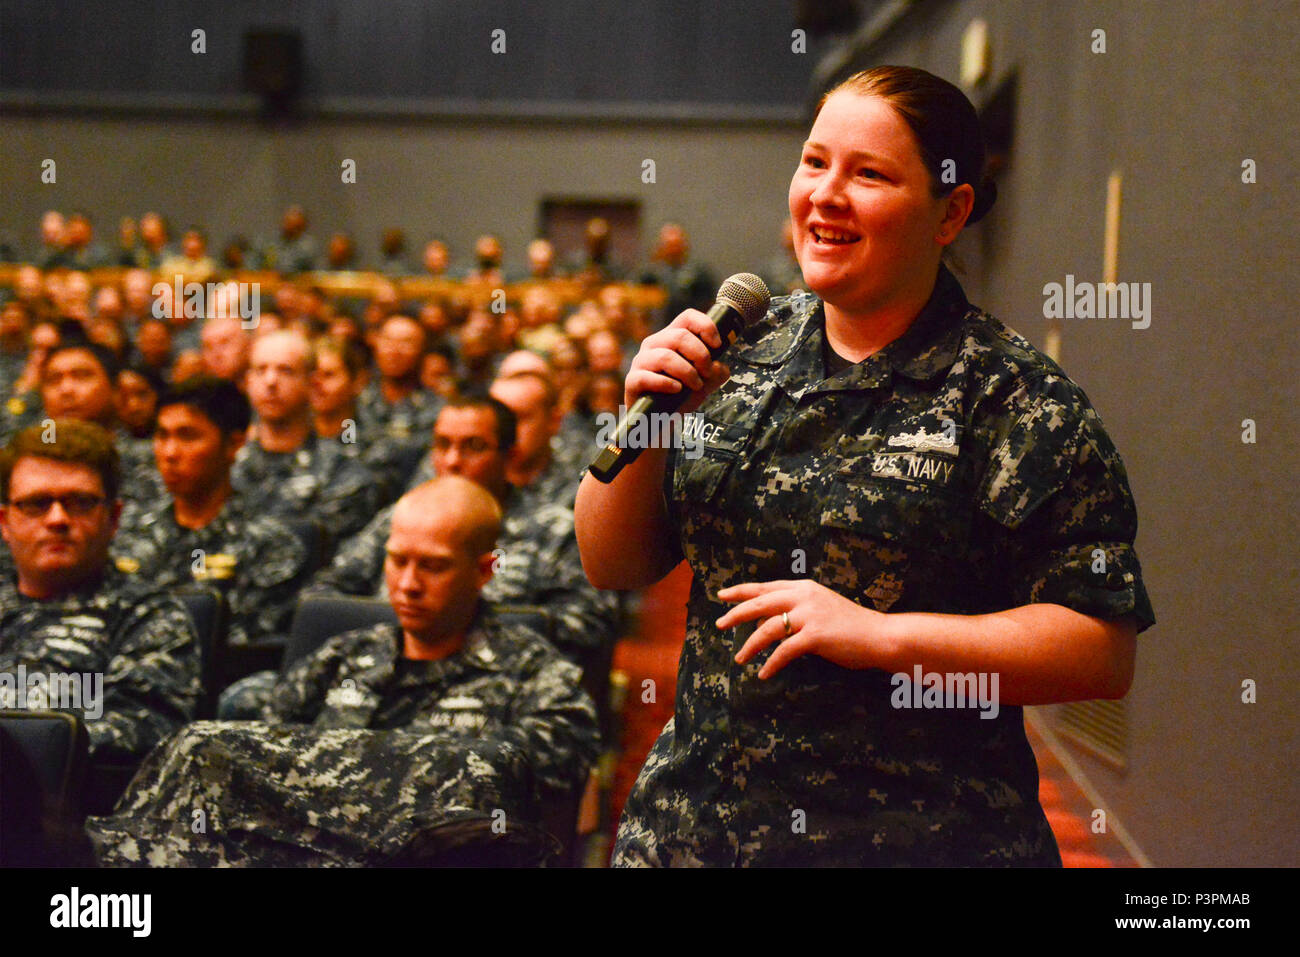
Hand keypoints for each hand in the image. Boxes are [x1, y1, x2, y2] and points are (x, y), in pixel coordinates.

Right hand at [623, 309, 729, 414]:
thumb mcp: (704, 383)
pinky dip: (666, 384)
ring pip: (666, 356)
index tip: (717, 345)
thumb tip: (720, 367)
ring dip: (687, 372)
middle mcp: (654, 344)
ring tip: (696, 385)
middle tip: (707, 373)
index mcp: (671, 337)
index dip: (705, 326)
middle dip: (700, 355)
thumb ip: (716, 373)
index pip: (688, 317)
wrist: (659, 421)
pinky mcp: (633, 381)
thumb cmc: (680, 397)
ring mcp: (641, 361)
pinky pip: (647, 377)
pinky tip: (677, 390)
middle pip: (680, 336)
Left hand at [717, 579, 893, 679]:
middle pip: (760, 603)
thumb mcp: (821, 609)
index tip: (722, 595)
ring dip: (750, 645)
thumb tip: (766, 623)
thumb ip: (796, 611)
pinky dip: (771, 664)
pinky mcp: (816, 636)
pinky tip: (763, 673)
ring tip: (739, 658)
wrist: (881, 635)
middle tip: (718, 624)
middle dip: (735, 614)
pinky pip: (784, 651)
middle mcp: (804, 597)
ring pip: (768, 629)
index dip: (742, 591)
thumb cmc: (852, 626)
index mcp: (804, 587)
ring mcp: (810, 615)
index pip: (766, 587)